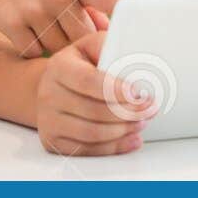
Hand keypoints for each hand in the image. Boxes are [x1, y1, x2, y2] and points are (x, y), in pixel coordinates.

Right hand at [0, 0, 122, 57]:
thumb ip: (88, 0)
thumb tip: (109, 31)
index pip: (111, 1)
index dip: (126, 21)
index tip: (134, 36)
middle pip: (84, 38)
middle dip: (84, 44)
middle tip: (78, 42)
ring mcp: (33, 11)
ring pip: (59, 50)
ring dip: (57, 48)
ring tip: (48, 30)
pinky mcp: (12, 26)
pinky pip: (34, 53)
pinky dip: (34, 50)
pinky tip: (30, 34)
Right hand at [34, 29, 155, 155]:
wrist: (53, 88)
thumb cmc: (79, 66)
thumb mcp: (90, 47)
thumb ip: (107, 46)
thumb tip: (130, 54)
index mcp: (59, 67)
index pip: (88, 80)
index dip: (115, 89)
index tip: (138, 93)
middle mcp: (48, 94)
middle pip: (93, 110)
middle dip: (127, 112)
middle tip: (150, 108)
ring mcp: (48, 120)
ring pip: (92, 133)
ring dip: (123, 130)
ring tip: (142, 121)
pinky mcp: (53, 142)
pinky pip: (88, 150)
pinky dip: (114, 147)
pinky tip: (131, 138)